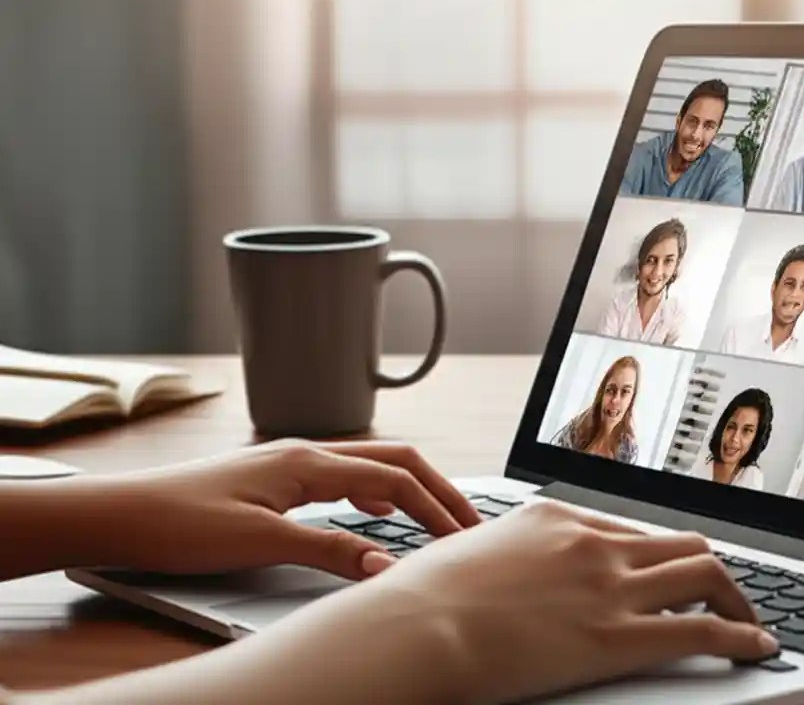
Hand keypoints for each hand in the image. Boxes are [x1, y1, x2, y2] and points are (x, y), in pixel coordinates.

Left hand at [84, 439, 480, 579]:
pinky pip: (345, 478)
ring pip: (371, 467)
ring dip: (411, 490)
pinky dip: (378, 494)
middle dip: (438, 491)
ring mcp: (290, 464)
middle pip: (394, 462)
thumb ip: (330, 550)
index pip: (396, 479)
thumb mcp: (260, 542)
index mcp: (308, 462)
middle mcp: (304, 453)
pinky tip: (377, 513)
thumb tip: (387, 565)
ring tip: (437, 520)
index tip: (464, 540)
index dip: (437, 509)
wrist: (118, 514)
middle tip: (469, 525)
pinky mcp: (275, 480)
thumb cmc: (179, 523)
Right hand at [229, 500, 778, 703]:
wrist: (416, 628)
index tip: (666, 572)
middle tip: (720, 591)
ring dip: (734, 595)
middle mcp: (592, 542)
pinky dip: (742, 634)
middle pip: (678, 541)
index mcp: (554, 518)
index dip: (654, 556)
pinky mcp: (620, 634)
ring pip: (704, 571)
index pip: (627, 531)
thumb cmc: (421, 602)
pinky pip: (704, 628)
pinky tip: (758, 645)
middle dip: (706, 566)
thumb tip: (491, 574)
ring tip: (747, 617)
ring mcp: (610, 584)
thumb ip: (497, 562)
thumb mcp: (463, 559)